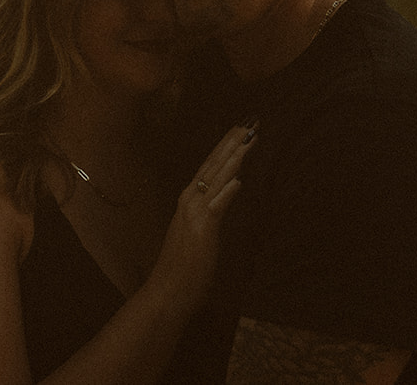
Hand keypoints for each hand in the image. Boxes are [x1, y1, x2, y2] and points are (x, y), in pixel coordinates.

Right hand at [148, 120, 254, 304]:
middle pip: (213, 166)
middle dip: (232, 144)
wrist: (167, 292)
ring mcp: (194, 215)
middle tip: (249, 124)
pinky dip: (226, 193)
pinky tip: (238, 181)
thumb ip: (208, 210)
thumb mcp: (197, 231)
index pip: (209, 166)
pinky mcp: (201, 232)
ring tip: (248, 141)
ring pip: (215, 181)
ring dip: (232, 160)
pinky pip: (215, 209)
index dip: (225, 147)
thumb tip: (225, 190)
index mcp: (189, 200)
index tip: (240, 130)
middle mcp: (189, 201)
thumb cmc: (183, 266)